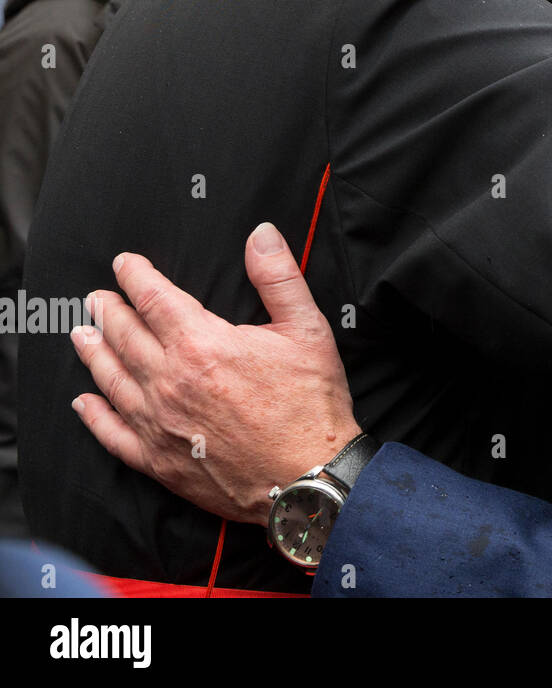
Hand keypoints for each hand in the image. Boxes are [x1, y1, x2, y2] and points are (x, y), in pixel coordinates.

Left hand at [70, 223, 361, 525]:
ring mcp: (158, 423)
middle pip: (125, 336)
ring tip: (82, 335)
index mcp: (202, 345)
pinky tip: (85, 403)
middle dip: (109, 311)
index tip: (124, 265)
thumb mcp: (307, 329)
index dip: (136, 277)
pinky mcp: (158, 460)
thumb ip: (279, 277)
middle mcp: (170, 382)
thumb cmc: (310, 405)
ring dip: (93, 352)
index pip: (155, 299)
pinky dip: (94, 416)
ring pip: (111, 379)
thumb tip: (261, 235)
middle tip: (97, 298)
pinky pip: (113, 434)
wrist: (308, 474)